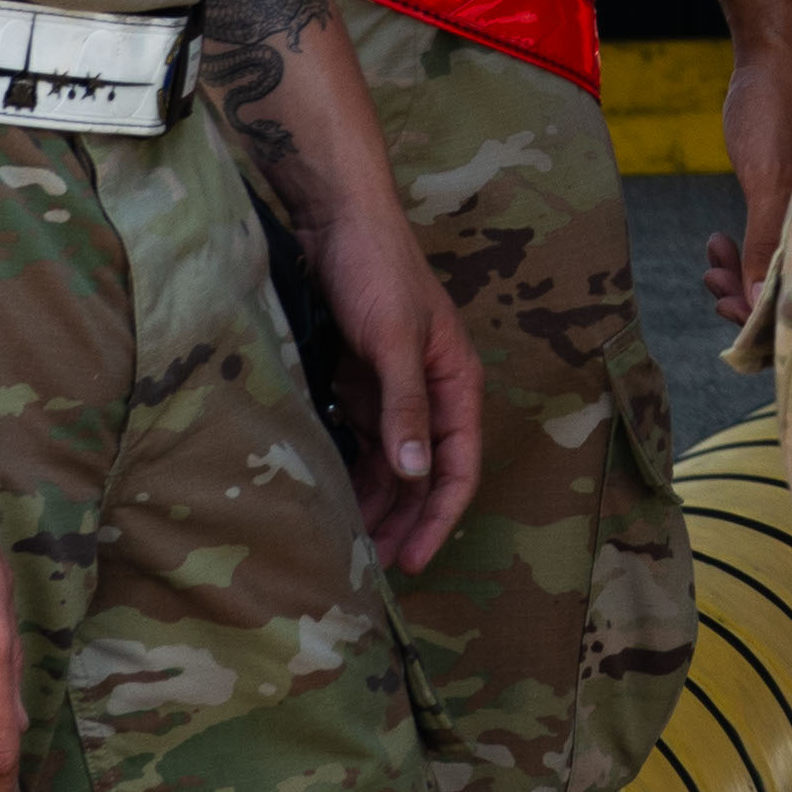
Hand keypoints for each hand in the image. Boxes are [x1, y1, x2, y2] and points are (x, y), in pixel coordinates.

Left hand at [308, 196, 483, 571]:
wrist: (337, 222)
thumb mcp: (395, 340)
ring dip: (378, 504)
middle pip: (427, 474)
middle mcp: (431, 394)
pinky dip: (352, 475)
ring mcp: (394, 391)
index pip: (460, 464)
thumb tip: (417, 474)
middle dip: (407, 521)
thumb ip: (406, 406)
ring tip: (351, 546)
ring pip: (393, 465)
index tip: (414, 559)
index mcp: (457, 383)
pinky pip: (361, 445)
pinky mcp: (360, 385)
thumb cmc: (377, 271)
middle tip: (376, 569)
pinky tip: (331, 501)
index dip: (440, 515)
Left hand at [708, 35, 791, 327]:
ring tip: (712, 263)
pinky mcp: (789, 194)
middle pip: (790, 285)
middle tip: (713, 285)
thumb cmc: (777, 105)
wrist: (774, 52)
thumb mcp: (768, 176)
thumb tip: (759, 306)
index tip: (728, 309)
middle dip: (748, 296)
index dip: (767, 314)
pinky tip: (719, 242)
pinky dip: (743, 250)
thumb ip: (769, 240)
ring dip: (740, 274)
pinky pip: (769, 240)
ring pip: (776, 265)